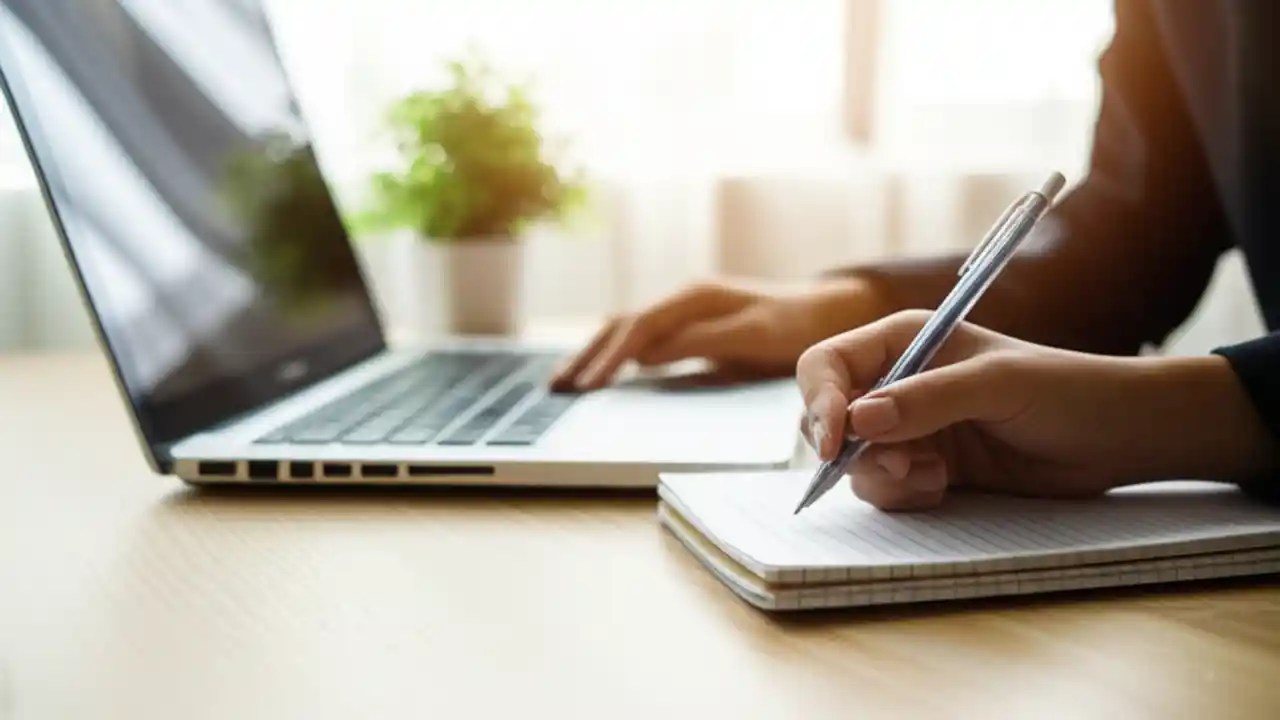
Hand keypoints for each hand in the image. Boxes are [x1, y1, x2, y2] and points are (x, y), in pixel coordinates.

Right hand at [552, 277, 893, 390]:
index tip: (588, 388)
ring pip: (626, 331)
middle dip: (587, 356)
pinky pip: (643, 341)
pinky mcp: (693, 329)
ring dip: (594, 355)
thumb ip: (700, 342)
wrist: (829, 310)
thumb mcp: (754, 335)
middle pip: (620, 326)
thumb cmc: (798, 324)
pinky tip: (602, 375)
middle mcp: (684, 300)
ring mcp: (686, 313)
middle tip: (557, 389)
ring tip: (565, 383)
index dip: (609, 358)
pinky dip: (616, 356)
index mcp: (695, 298)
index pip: (637, 329)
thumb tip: (644, 355)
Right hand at [798, 310, 1274, 510]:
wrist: (1117, 438)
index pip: (827, 366)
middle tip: (904, 466)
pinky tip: (945, 487)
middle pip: (828, 418)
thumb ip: (926, 400)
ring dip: (883, 477)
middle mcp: (897, 381)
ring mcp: (909, 428)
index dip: (819, 403)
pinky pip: (884, 488)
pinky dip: (904, 495)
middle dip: (851, 450)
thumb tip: (858, 420)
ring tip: (934, 478)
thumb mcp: (996, 385)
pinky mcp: (926, 467)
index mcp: (903, 341)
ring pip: (854, 461)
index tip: (834, 444)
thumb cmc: (1066, 390)